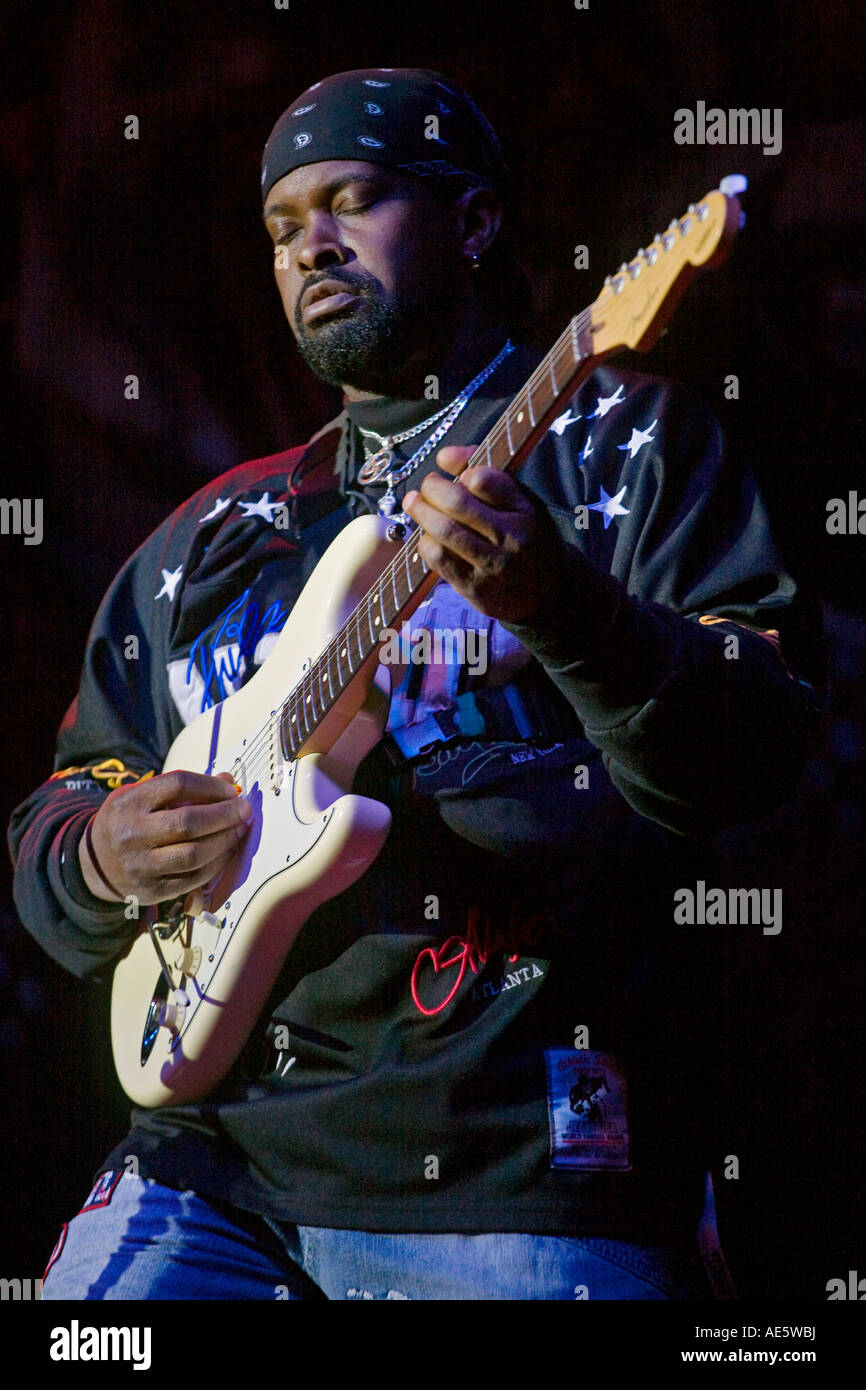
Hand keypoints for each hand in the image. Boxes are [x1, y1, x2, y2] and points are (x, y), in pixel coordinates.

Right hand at [79, 770, 252, 904]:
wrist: (93, 865)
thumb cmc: (128, 822)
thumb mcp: (142, 796)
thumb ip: (182, 788)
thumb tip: (228, 779)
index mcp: (130, 803)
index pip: (178, 785)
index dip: (210, 785)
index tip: (230, 789)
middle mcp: (134, 834)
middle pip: (188, 822)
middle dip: (224, 815)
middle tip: (244, 810)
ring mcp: (142, 865)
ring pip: (194, 854)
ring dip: (225, 841)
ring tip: (239, 830)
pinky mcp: (153, 890)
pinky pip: (194, 878)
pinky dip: (217, 864)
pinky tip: (227, 851)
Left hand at [402, 447, 546, 622]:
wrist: (548, 592)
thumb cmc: (528, 537)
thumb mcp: (522, 502)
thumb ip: (488, 472)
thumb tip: (445, 455)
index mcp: (525, 510)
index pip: (487, 481)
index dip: (464, 471)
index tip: (459, 474)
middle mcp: (511, 537)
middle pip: (458, 505)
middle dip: (432, 488)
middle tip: (427, 485)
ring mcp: (492, 565)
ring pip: (444, 532)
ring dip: (422, 513)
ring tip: (416, 504)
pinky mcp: (475, 587)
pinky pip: (439, 559)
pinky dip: (426, 542)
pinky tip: (428, 536)